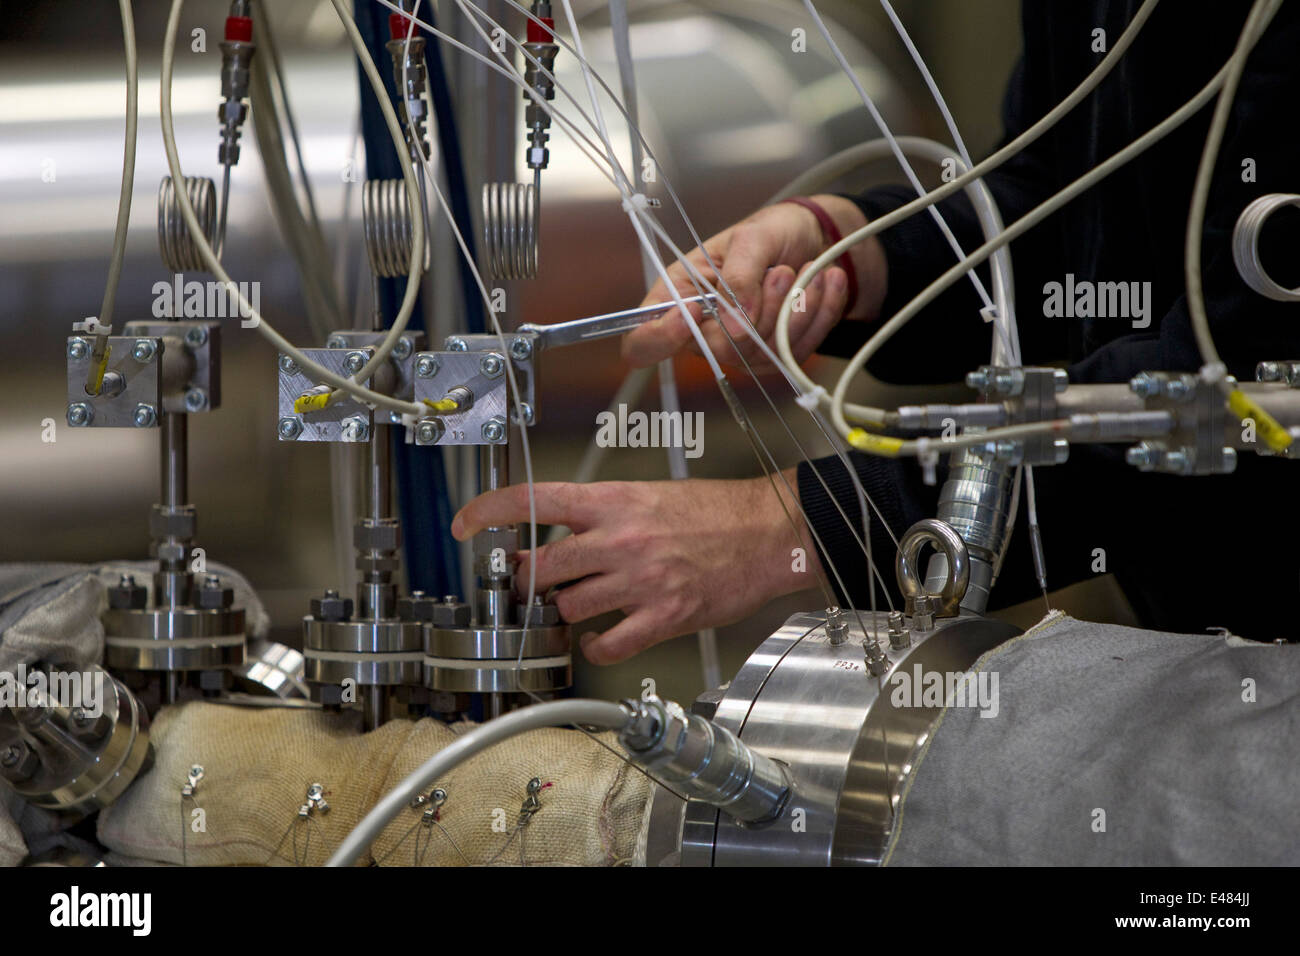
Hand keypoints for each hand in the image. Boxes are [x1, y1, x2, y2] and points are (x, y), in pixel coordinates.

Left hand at [451, 474, 817, 663]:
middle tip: (525, 587)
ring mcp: (639, 580)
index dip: (488, 511)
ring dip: (562, 613)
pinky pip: (609, 642)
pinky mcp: (663, 616)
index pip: (533, 500)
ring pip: (568, 607)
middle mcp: (619, 540)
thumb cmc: (714, 512)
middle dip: (523, 583)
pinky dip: (597, 645)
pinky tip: (602, 638)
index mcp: (613, 502)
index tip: (466, 524)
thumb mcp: (648, 496)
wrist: (767, 531)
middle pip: (539, 568)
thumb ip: (601, 515)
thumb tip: (559, 535)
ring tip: (574, 608)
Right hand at [621, 194, 885, 370]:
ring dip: (795, 308)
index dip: (659, 338)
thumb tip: (736, 326)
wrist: (813, 239)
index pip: (642, 344)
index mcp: (675, 300)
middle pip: (718, 350)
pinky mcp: (775, 357)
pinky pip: (797, 351)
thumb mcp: (749, 238)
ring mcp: (740, 350)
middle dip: (759, 311)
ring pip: (764, 353)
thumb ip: (738, 278)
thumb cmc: (769, 233)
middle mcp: (702, 332)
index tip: (693, 311)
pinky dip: (819, 313)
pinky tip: (828, 283)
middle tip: (780, 272)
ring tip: (808, 270)